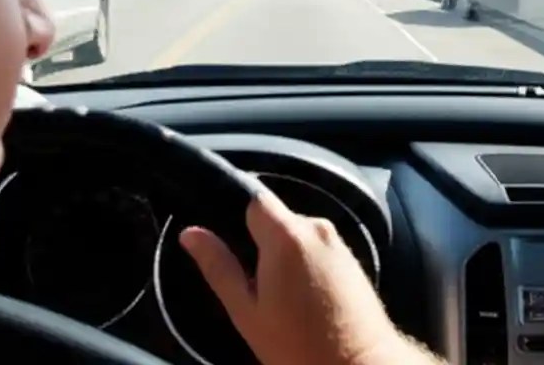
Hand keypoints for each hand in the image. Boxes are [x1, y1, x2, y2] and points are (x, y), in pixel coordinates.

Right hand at [180, 188, 438, 364]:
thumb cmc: (298, 345)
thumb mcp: (247, 312)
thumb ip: (219, 267)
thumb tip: (190, 233)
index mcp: (286, 235)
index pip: (253, 198)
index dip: (236, 216)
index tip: (228, 244)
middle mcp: (316, 228)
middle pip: (276, 218)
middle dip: (260, 242)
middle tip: (252, 282)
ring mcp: (339, 242)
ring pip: (296, 234)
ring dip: (283, 255)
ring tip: (278, 296)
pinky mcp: (353, 259)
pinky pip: (317, 248)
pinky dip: (304, 264)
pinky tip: (302, 297)